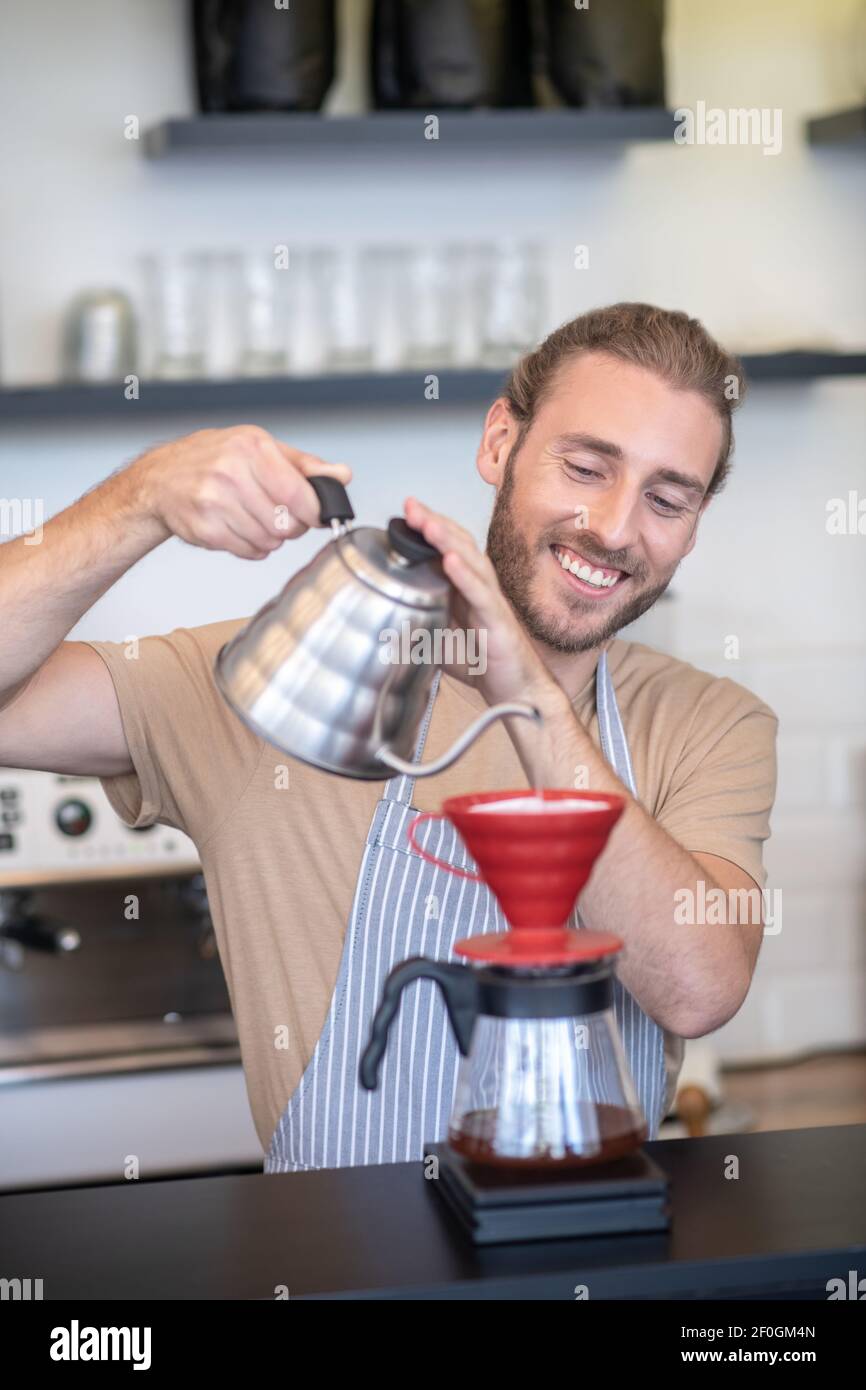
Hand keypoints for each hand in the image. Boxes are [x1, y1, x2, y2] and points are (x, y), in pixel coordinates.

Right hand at [131, 426, 351, 559]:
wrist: (160, 479)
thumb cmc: (212, 459)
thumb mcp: (259, 447)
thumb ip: (304, 465)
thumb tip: (342, 475)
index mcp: (251, 448)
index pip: (300, 494)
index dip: (314, 512)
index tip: (315, 515)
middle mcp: (231, 473)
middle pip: (287, 524)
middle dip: (290, 526)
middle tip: (277, 514)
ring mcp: (215, 502)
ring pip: (270, 541)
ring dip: (269, 537)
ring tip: (251, 517)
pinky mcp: (205, 529)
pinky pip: (249, 552)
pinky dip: (251, 547)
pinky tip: (236, 527)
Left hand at [403, 497, 564, 711]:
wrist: (516, 689)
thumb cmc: (484, 663)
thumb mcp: (440, 640)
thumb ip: (419, 623)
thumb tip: (387, 619)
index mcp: (465, 589)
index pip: (448, 547)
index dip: (429, 526)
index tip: (407, 511)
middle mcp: (480, 588)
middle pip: (458, 545)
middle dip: (434, 523)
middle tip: (411, 507)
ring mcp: (490, 602)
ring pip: (470, 562)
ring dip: (448, 541)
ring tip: (427, 525)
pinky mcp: (497, 621)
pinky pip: (481, 595)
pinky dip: (465, 576)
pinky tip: (450, 562)